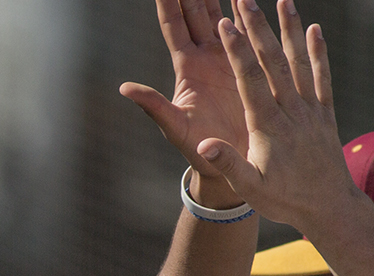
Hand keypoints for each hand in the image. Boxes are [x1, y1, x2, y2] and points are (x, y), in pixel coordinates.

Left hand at [120, 0, 248, 184]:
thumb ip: (154, 105)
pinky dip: (247, 10)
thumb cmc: (198, 149)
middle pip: (195, 11)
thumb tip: (125, 88)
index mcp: (186, 68)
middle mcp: (205, 57)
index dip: (167, 0)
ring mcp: (227, 58)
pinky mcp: (248, 64)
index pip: (173, 25)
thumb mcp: (174, 126)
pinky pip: (248, 30)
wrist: (230, 162)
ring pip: (219, 15)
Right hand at [199, 0, 361, 228]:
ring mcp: (311, 109)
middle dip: (259, 29)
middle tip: (244, 2)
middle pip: (274, 62)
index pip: (251, 81)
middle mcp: (292, 111)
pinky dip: (319, 52)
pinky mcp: (325, 112)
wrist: (328, 207)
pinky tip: (314, 29)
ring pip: (299, 62)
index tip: (226, 25)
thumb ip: (228, 163)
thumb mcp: (250, 187)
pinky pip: (322, 77)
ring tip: (282, 0)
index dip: (238, 52)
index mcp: (269, 126)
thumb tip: (205, 144)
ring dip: (290, 30)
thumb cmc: (283, 199)